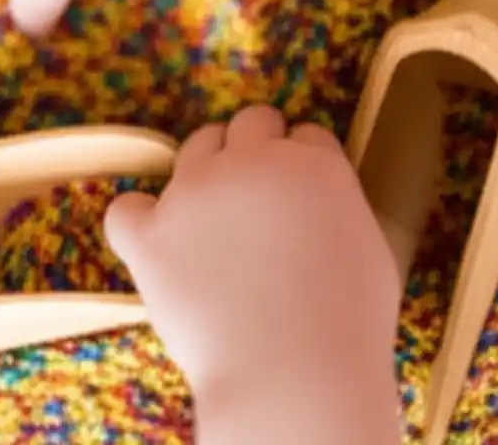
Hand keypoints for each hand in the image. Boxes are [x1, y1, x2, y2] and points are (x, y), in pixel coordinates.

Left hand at [105, 105, 401, 444]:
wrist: (295, 373)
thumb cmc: (347, 324)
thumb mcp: (369, 249)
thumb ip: (338, 208)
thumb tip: (317, 209)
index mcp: (314, 162)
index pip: (304, 136)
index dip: (304, 166)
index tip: (301, 200)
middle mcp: (252, 161)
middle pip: (250, 124)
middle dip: (256, 151)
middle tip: (261, 199)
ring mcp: (195, 193)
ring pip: (196, 148)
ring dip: (207, 176)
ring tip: (217, 229)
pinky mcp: (150, 234)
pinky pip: (128, 208)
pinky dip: (140, 223)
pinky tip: (157, 246)